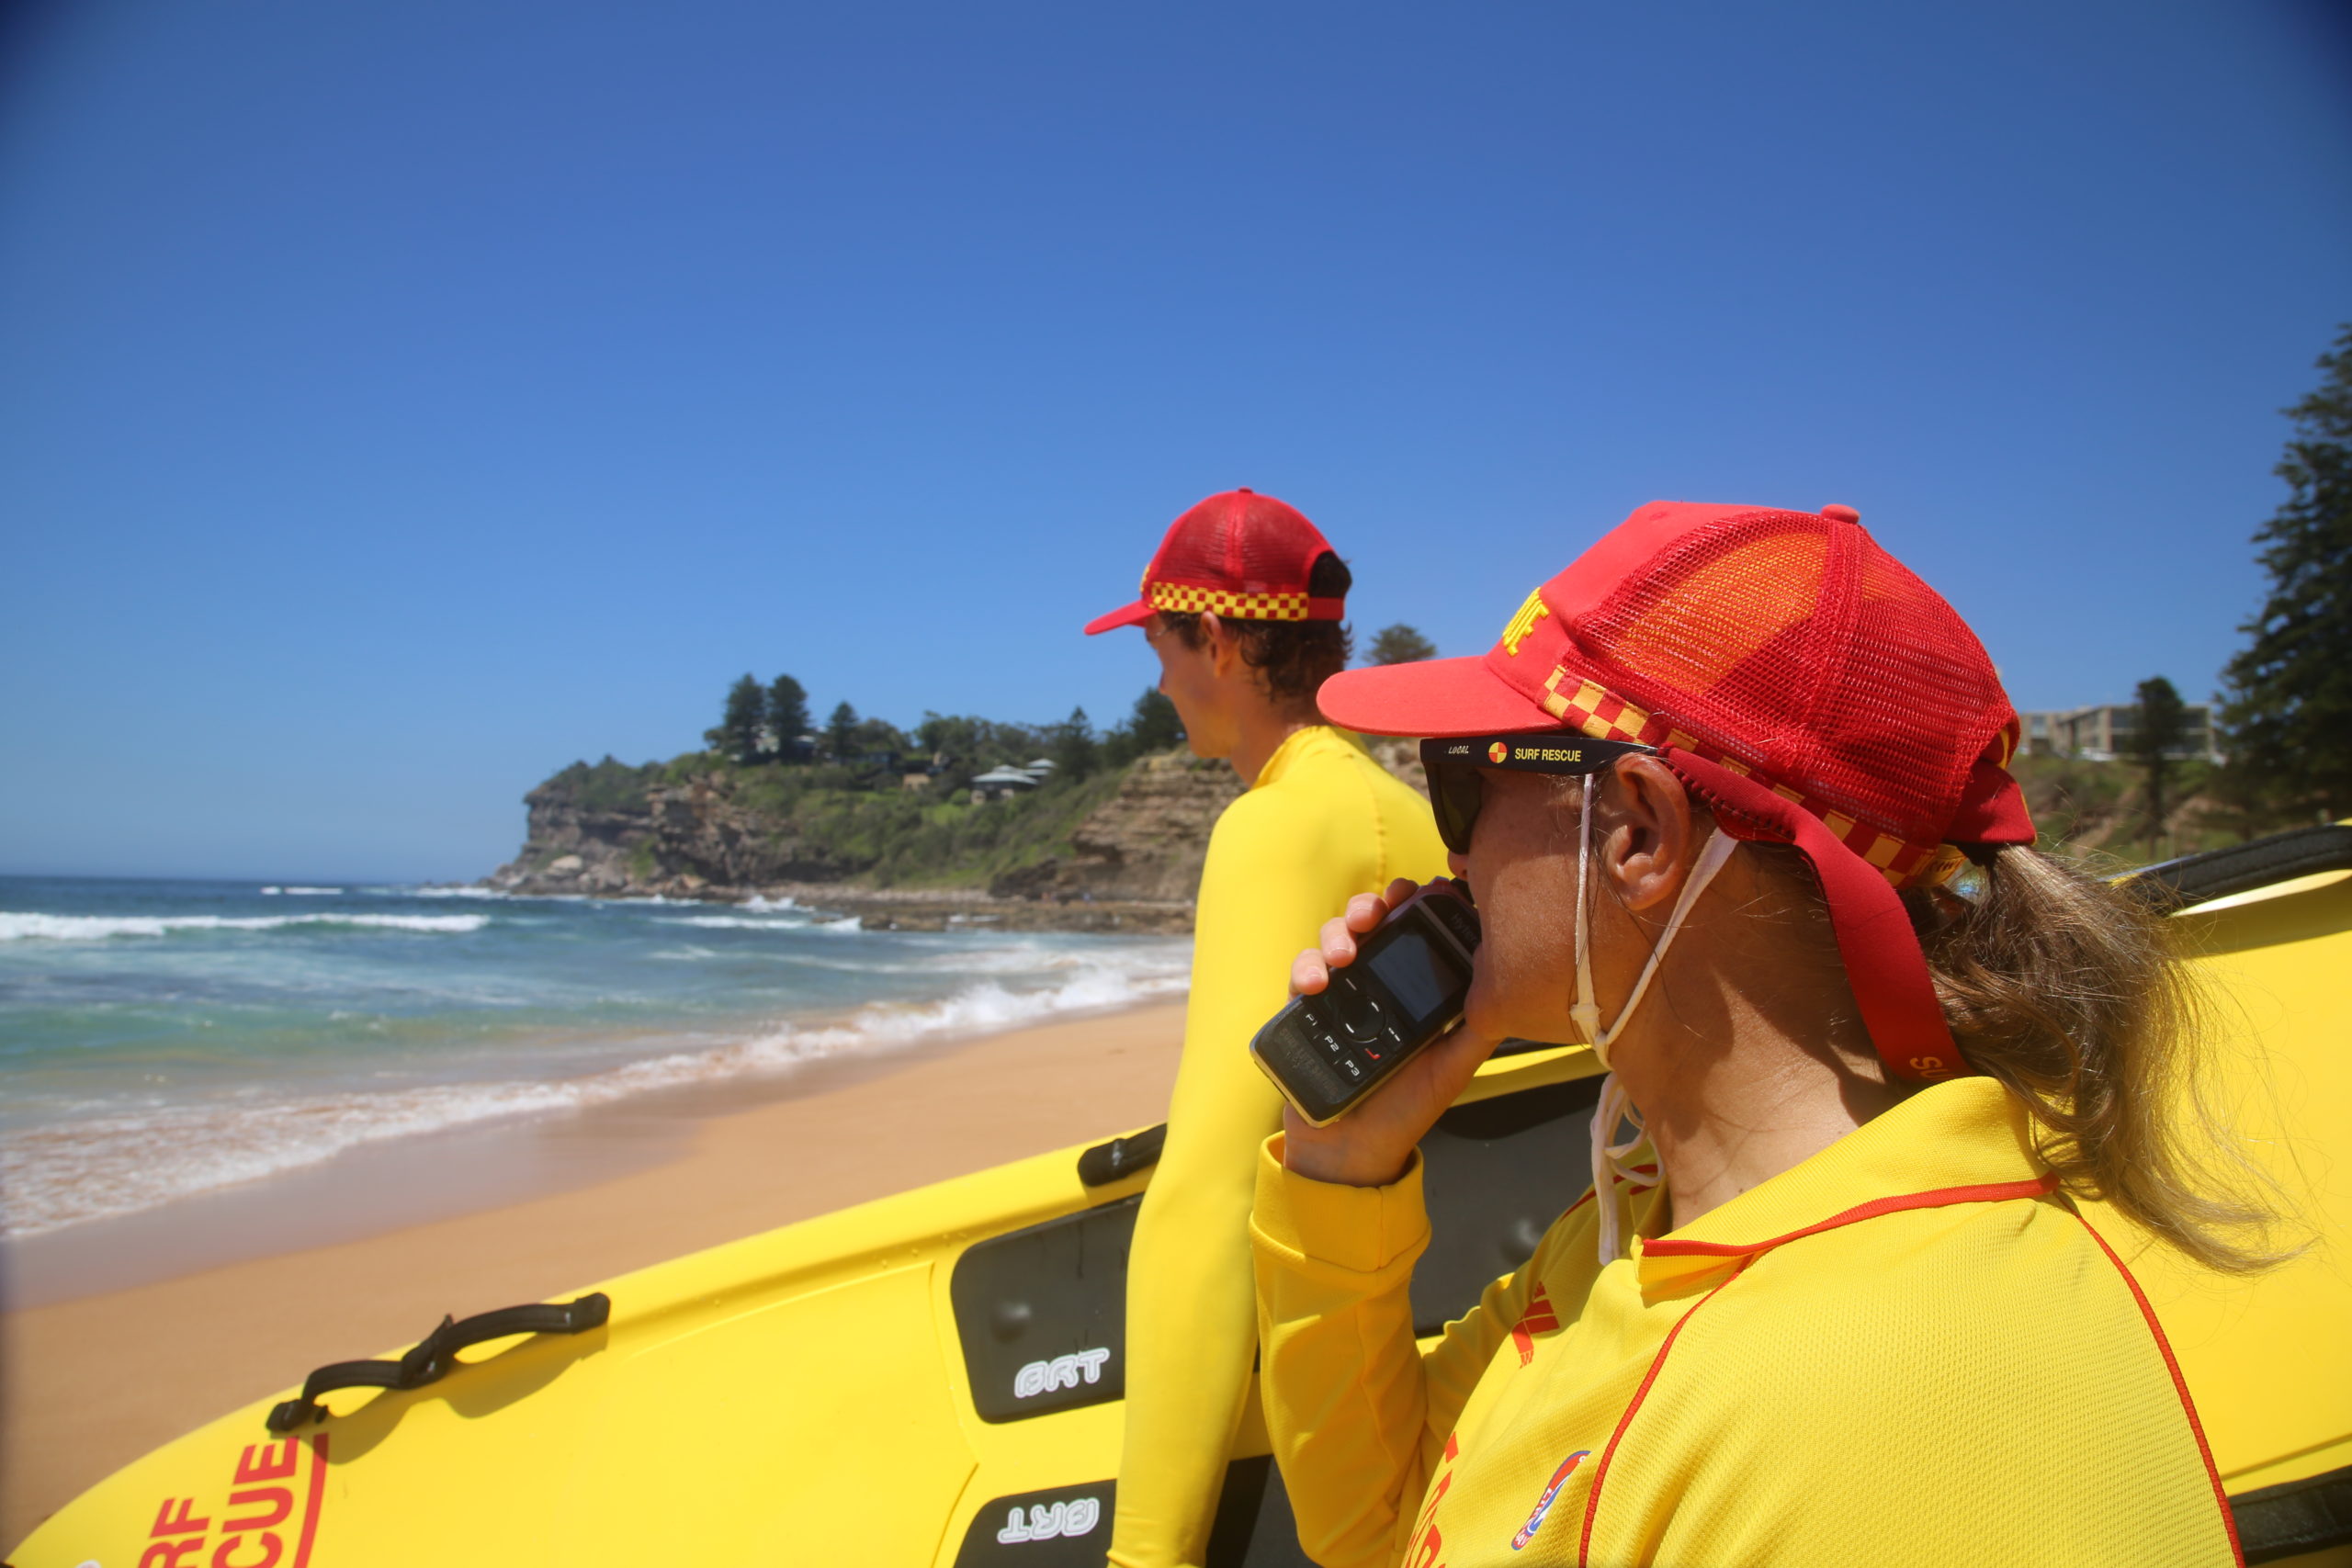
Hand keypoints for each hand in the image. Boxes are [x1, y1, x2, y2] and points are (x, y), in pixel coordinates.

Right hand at [1278, 878, 1500, 1187]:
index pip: (1417, 929)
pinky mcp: (1307, 1007)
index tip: (1425, 890)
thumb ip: (1476, 1027)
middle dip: (1373, 905)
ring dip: (1337, 932)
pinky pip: (1302, 970)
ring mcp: (1341, 991)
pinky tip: (1315, 984)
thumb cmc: (1407, 1109)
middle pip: (1373, 920)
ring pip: (1335, 935)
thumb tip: (1506, 985)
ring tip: (1344, 954)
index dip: (1420, 901)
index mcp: (1414, 987)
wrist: (1353, 1148)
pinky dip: (1306, 967)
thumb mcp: (1453, 1067)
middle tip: (1376, 913)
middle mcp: (1376, 981)